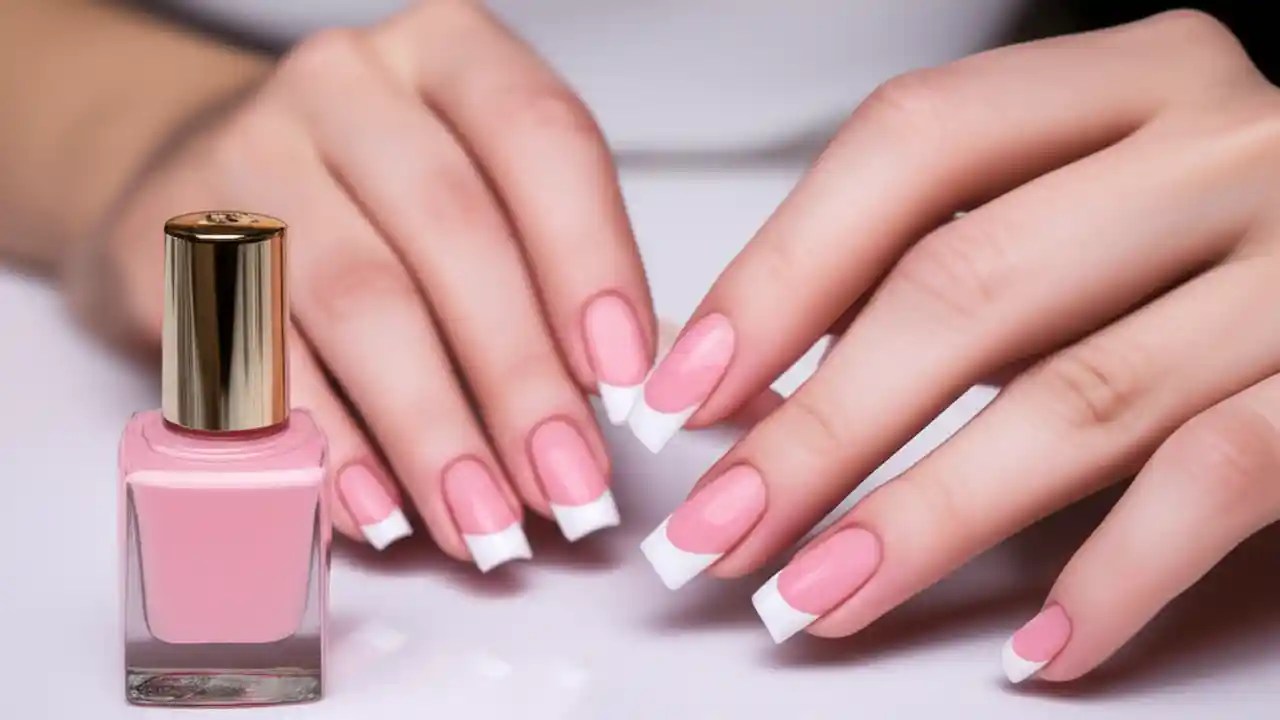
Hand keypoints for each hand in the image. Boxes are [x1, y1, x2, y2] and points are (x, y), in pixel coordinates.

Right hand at [72, 1, 653, 567]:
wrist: (207, 177)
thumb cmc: (380, 195)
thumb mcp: (484, 191)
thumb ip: (567, 277)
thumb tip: (663, 394)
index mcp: (452, 53)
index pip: (542, 141)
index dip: (594, 262)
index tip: (626, 379)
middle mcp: (348, 85)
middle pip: (454, 232)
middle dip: (520, 376)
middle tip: (567, 485)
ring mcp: (251, 155)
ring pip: (360, 300)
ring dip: (432, 427)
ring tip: (483, 518)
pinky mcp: (175, 244)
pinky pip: (261, 357)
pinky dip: (330, 444)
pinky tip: (380, 507)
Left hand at [633, 10, 1279, 681]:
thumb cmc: (1213, 235)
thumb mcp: (1084, 204)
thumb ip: (946, 259)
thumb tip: (751, 374)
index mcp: (1129, 80)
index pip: (912, 145)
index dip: (780, 273)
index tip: (691, 389)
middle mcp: (1218, 150)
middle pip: (967, 285)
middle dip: (817, 428)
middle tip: (721, 524)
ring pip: (1073, 399)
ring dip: (919, 519)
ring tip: (816, 592)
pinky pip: (1213, 484)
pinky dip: (1109, 576)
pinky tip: (1034, 646)